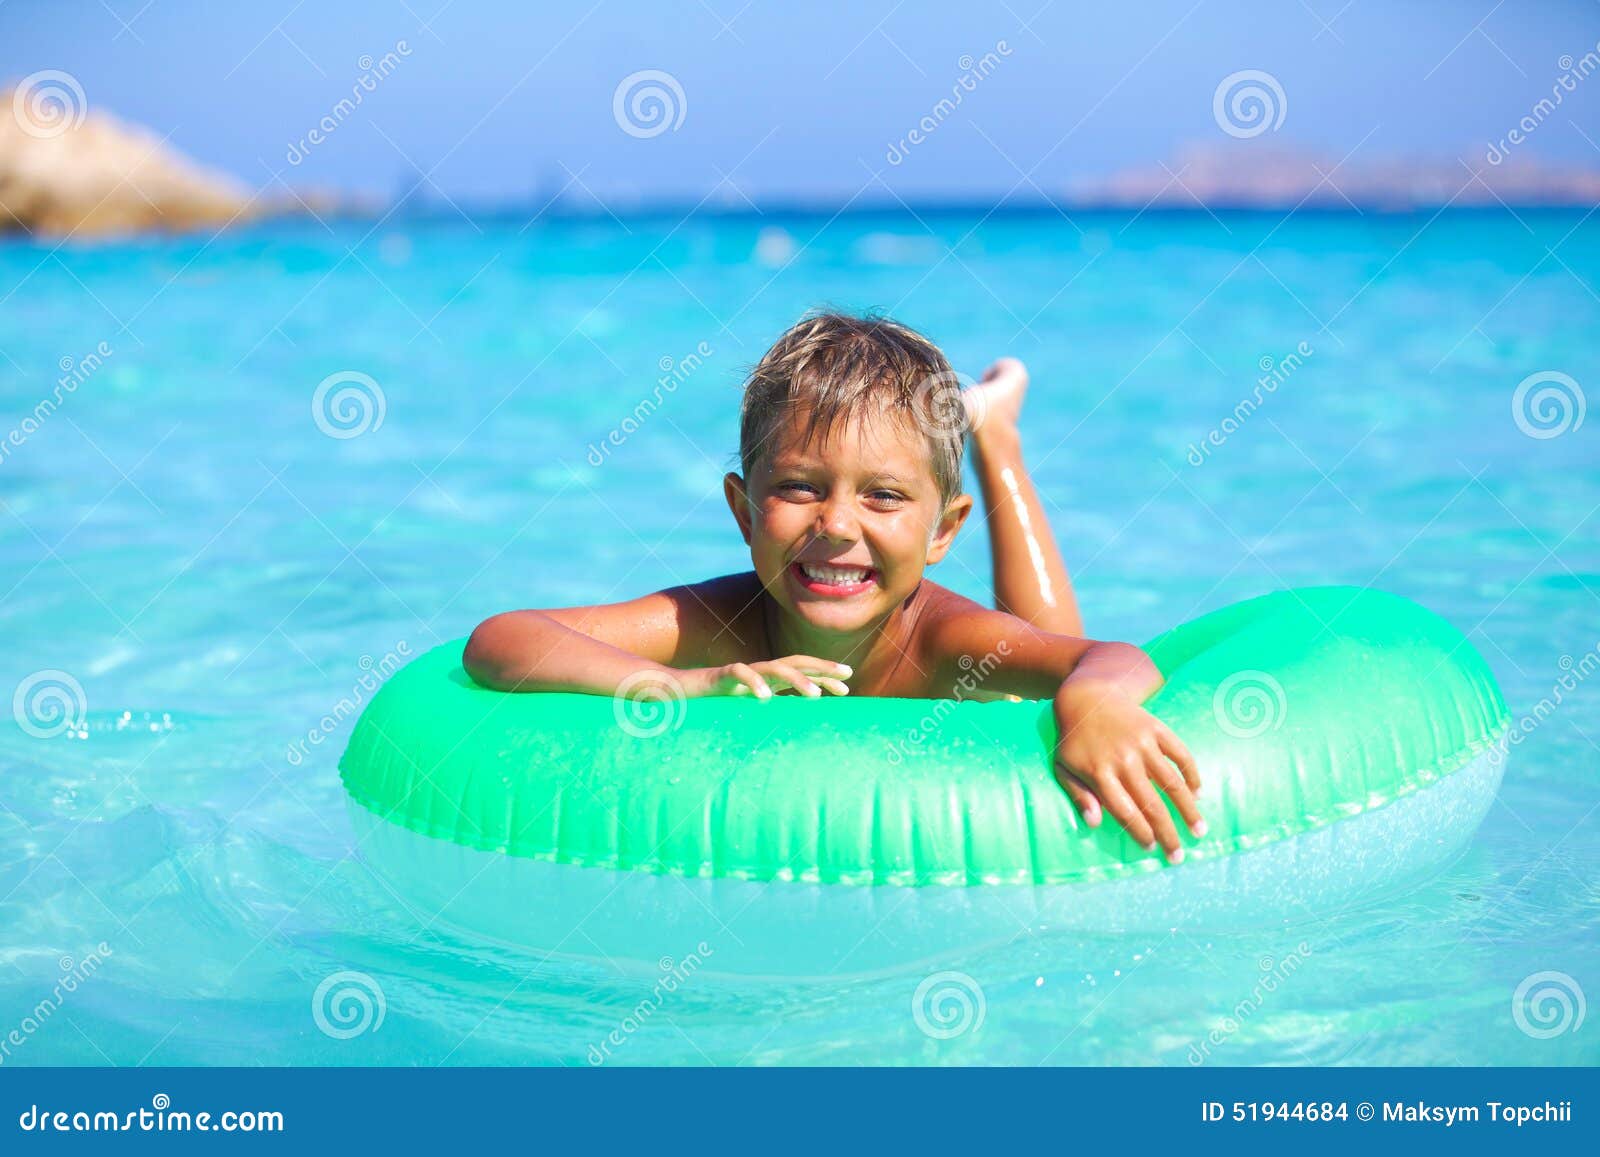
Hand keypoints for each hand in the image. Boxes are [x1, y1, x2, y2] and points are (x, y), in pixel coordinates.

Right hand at [681, 656, 852, 699]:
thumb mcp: (747, 711)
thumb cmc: (711, 703)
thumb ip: (767, 714)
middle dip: (822, 668)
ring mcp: (740, 671)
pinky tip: (766, 697)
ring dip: (797, 679)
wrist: (673, 691)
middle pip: (795, 663)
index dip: (824, 677)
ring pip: (774, 668)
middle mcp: (757, 671)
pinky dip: (754, 683)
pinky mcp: (719, 675)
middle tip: (847, 676)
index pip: (801, 672)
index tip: (847, 688)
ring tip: (815, 695)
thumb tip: (792, 730)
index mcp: (766, 679)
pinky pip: (740, 674)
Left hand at [1052, 681, 1203, 862]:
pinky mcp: (1156, 729)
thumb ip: (1078, 795)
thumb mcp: (1064, 767)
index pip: (1125, 811)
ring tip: (1199, 831)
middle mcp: (1123, 759)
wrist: (1087, 696)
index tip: (1151, 848)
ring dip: (1188, 809)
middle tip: (1178, 855)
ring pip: (1172, 782)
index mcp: (1099, 772)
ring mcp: (1142, 743)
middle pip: (1151, 804)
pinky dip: (1192, 774)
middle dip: (1167, 833)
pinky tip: (1198, 794)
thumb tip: (1093, 823)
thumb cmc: (1074, 739)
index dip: (1140, 832)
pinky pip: (1180, 754)